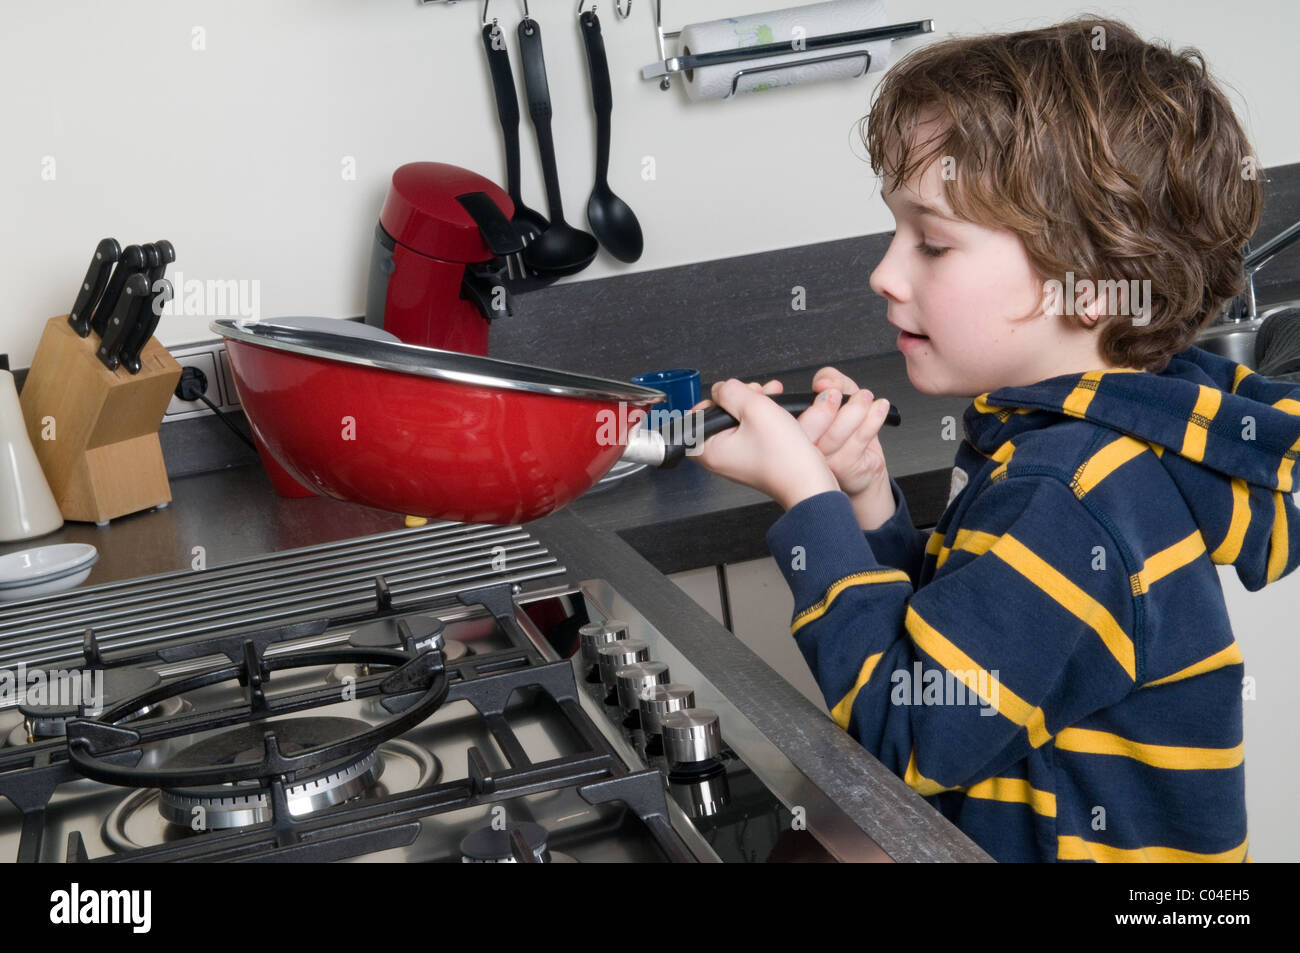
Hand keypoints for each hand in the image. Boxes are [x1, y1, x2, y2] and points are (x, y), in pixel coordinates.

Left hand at [690, 378, 837, 509]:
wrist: (810, 481)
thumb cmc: (784, 456)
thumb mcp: (754, 408)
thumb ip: (731, 391)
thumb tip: (721, 388)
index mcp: (709, 449)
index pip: (693, 419)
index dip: (711, 400)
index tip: (728, 396)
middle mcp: (720, 457)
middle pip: (718, 416)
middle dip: (738, 398)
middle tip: (754, 394)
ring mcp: (738, 459)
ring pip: (738, 421)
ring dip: (754, 404)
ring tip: (771, 396)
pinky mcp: (755, 458)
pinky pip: (752, 432)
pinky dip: (762, 418)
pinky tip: (777, 410)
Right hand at [804, 366, 892, 501]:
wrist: (862, 471)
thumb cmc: (848, 435)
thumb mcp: (840, 398)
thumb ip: (831, 381)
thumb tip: (824, 381)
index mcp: (793, 432)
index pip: (785, 418)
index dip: (798, 402)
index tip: (821, 387)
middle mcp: (803, 452)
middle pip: (807, 430)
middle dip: (825, 407)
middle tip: (837, 393)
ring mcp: (822, 463)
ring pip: (835, 435)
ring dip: (855, 409)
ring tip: (865, 396)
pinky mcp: (844, 469)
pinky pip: (857, 441)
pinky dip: (872, 420)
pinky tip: (880, 408)